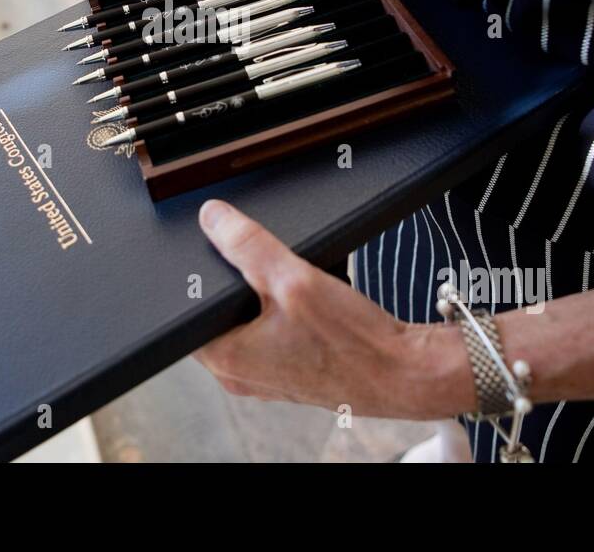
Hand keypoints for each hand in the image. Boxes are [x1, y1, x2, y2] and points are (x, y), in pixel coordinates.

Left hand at [191, 200, 473, 419]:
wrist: (407, 375)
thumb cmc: (353, 343)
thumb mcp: (294, 280)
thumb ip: (247, 245)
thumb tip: (212, 217)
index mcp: (226, 359)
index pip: (186, 312)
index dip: (198, 276)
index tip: (213, 250)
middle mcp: (240, 375)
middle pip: (218, 312)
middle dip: (236, 281)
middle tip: (260, 258)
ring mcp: (267, 376)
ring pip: (247, 320)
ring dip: (263, 294)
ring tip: (287, 278)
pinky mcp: (292, 371)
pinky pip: (272, 331)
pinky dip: (284, 309)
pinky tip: (308, 296)